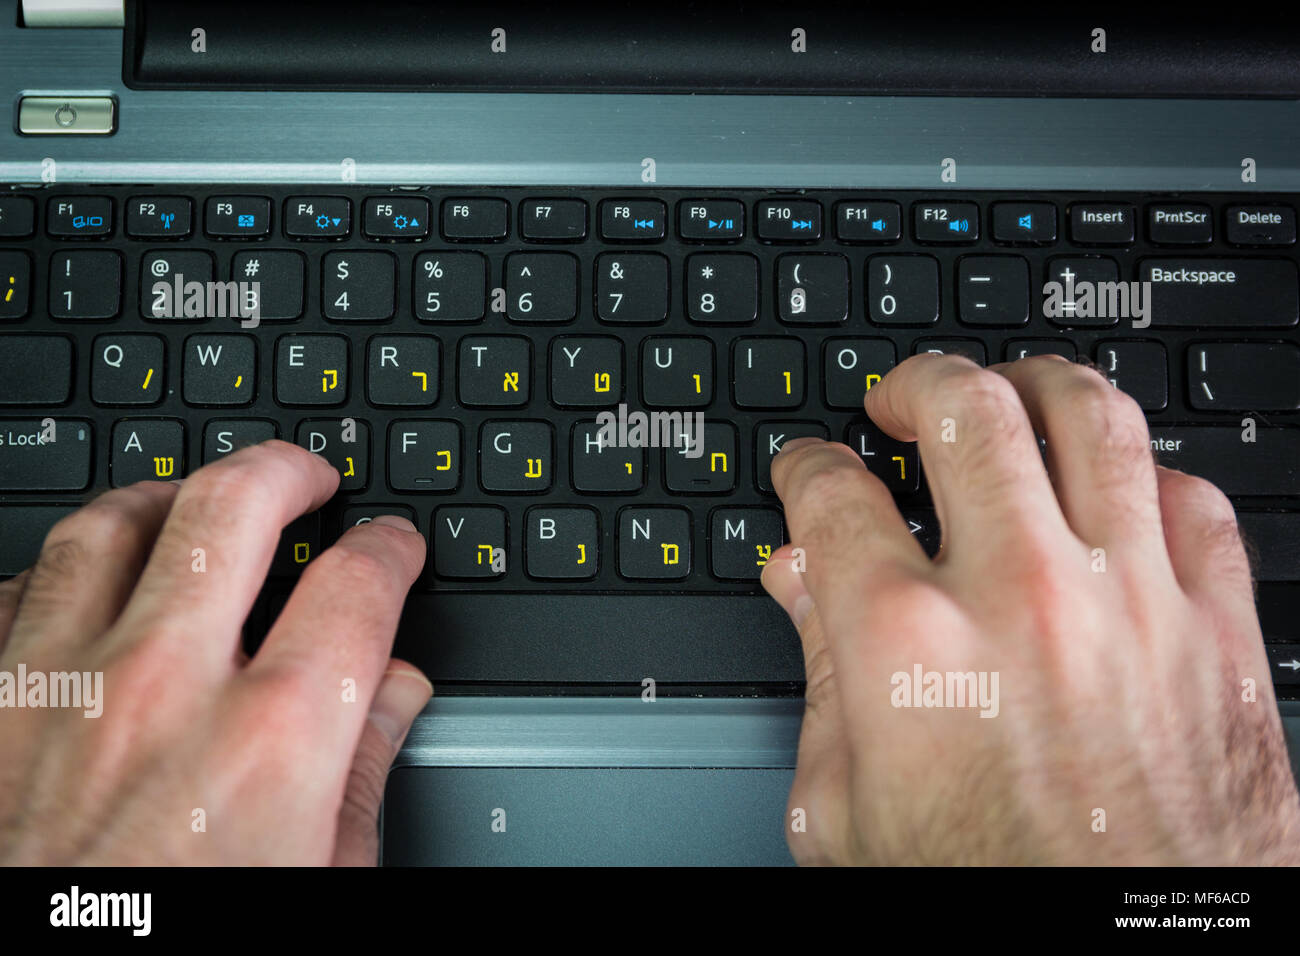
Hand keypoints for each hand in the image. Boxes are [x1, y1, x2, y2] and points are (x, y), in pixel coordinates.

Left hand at [0, 440, 429, 864]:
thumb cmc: (183, 949)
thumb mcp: (320, 884)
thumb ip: (363, 774)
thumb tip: (396, 694)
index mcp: (273, 738)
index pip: (358, 585)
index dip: (390, 547)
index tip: (393, 544)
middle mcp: (161, 691)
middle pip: (232, 508)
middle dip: (284, 470)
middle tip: (306, 475)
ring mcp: (51, 695)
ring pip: (106, 528)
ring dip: (163, 500)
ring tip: (190, 504)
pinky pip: (8, 598)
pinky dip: (52, 579)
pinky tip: (81, 593)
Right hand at [762, 353, 1299, 864]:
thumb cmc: (986, 895)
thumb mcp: (844, 812)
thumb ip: (815, 676)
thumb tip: (796, 580)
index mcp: (905, 647)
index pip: (834, 496)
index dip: (808, 467)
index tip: (812, 470)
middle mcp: (1019, 601)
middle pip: (962, 410)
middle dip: (915, 383)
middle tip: (902, 399)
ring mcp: (1130, 605)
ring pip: (1089, 418)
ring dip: (1033, 386)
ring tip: (1006, 396)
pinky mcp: (1220, 633)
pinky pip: (1191, 497)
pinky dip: (1145, 474)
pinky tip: (1112, 488)